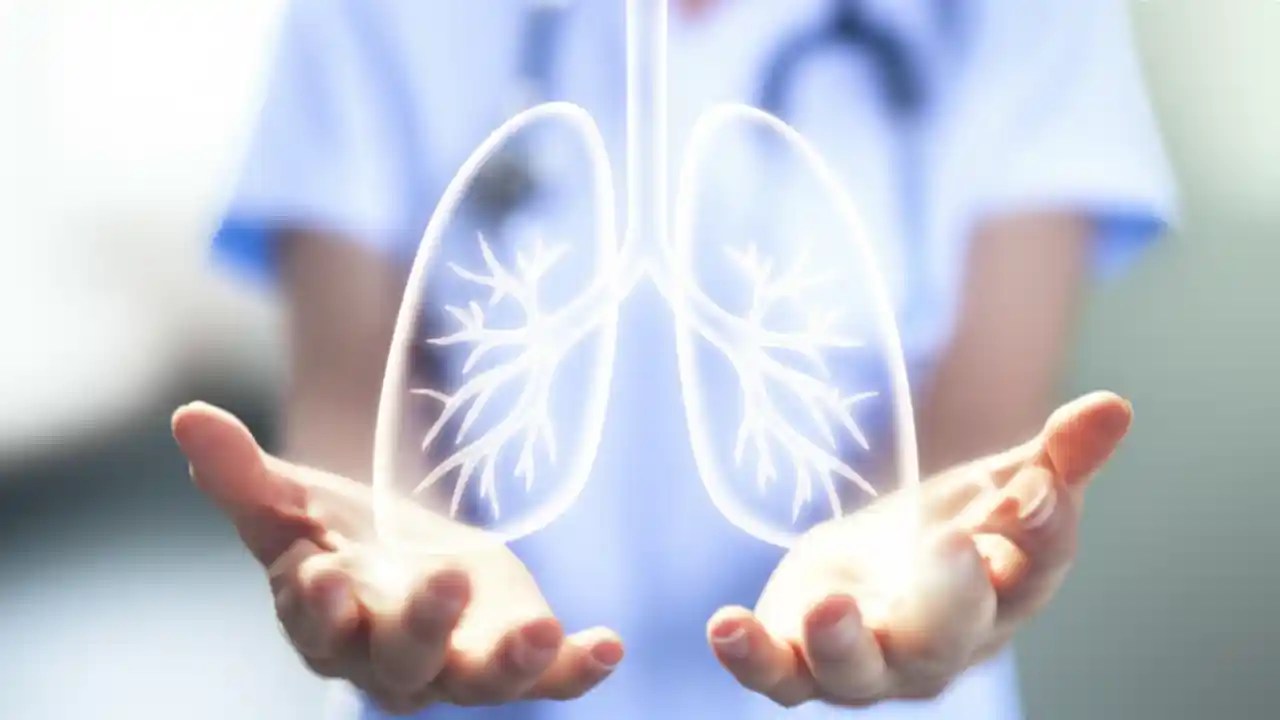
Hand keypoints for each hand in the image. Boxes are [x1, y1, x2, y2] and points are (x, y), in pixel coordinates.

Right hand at [172, 403, 622, 713]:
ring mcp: (458, 665)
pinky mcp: (515, 655)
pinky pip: (549, 679)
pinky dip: (577, 669)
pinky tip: (608, 644)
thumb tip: (187, 417)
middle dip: (420, 627)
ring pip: (478, 681)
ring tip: (539, 630)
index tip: (326, 575)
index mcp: (328, 623)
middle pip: (400, 659)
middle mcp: (390, 660)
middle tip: (442, 582)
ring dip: (508, 661)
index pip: (315, 624)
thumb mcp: (297, 501)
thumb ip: (243, 473)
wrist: (410, 555)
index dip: (319, 605)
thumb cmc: (343, 536)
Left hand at [706, 391, 1131, 706]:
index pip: (1035, 568)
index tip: (1035, 489)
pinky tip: (726, 625)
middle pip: (950, 636)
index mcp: (1002, 594)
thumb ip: (1055, 456)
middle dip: (953, 599)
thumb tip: (1113, 406)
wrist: (881, 571)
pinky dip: (751, 655)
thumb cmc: (951, 534)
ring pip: (858, 671)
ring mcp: (867, 660)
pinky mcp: (800, 658)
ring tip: (827, 605)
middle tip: (953, 544)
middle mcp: (938, 644)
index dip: (1041, 531)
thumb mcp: (1000, 486)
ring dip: (843, 644)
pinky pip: (777, 671)